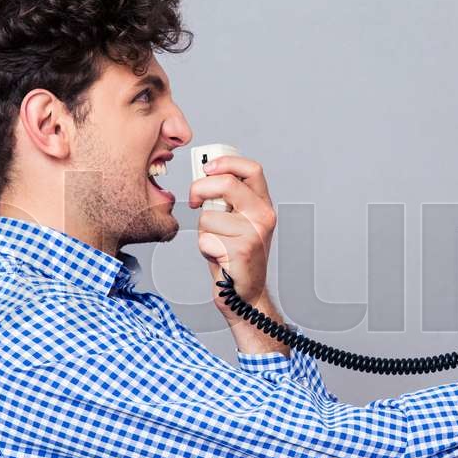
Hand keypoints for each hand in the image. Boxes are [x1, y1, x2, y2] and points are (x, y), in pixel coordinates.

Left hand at [189, 154, 277, 320]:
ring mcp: (255, 233)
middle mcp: (263, 215)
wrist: (246, 294)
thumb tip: (204, 175)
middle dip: (200, 188)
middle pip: (226, 183)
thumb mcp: (237, 221)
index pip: (251, 169)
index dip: (226, 162)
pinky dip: (205, 248)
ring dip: (203, 231)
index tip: (206, 169)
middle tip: (194, 201)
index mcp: (262, 204)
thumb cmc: (235, 257)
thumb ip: (227, 199)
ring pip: (208, 217)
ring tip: (216, 243)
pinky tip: (218, 257)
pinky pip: (207, 239)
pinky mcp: (242, 251)